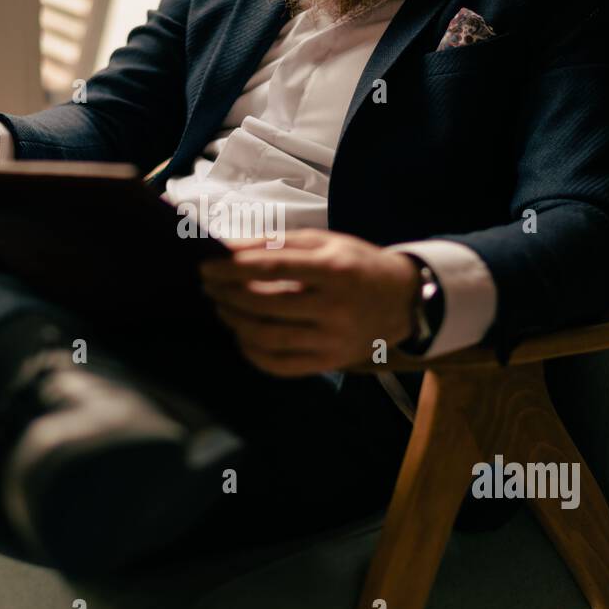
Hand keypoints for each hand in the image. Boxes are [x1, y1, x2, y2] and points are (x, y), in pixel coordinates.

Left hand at [199, 228, 420, 376]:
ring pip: (267, 338)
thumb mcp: (324, 243)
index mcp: (334, 270)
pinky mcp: (328, 363)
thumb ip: (277, 243)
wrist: (402, 301)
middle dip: (228, 295)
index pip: (272, 268)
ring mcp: (332, 341)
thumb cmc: (356, 265)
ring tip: (222, 306)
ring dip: (234, 322)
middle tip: (210, 286)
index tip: (206, 266)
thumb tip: (228, 249)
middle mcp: (334, 308)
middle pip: (265, 305)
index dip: (232, 268)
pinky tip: (241, 335)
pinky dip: (252, 352)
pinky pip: (279, 365)